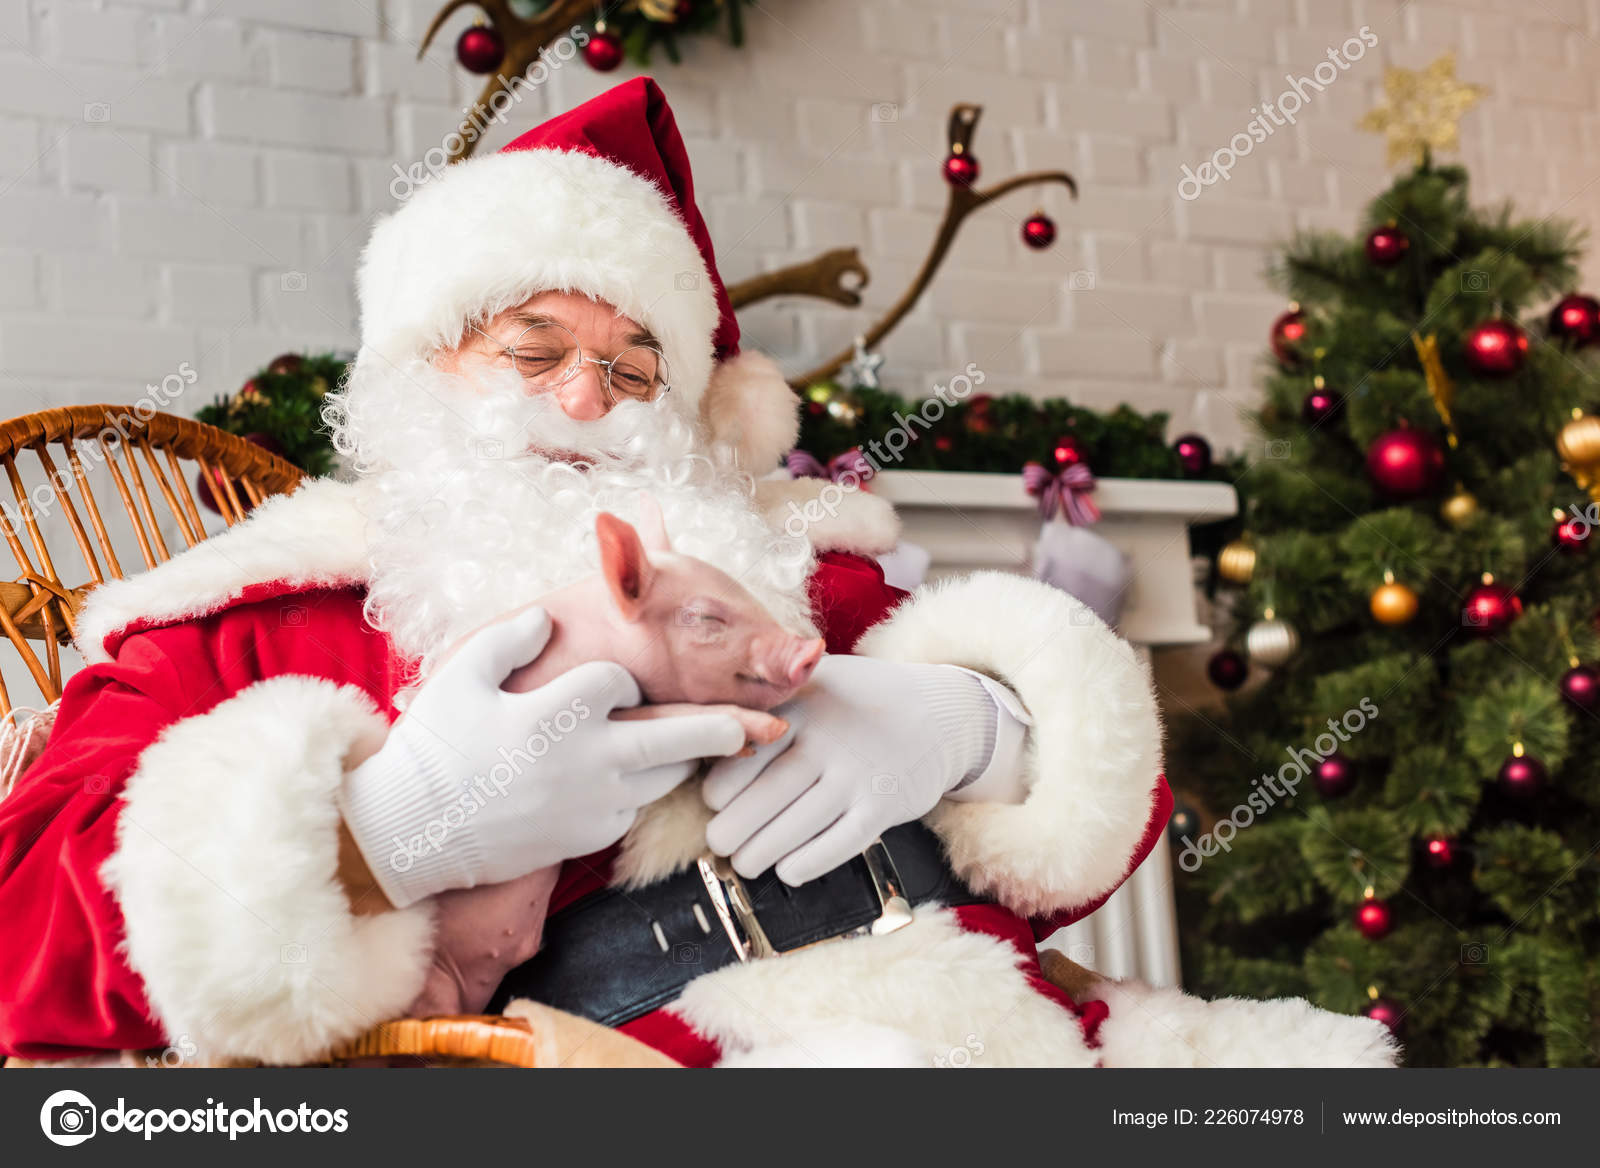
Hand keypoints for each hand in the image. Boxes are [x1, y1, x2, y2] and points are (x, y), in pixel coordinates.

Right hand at [340, 604, 749, 906]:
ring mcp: (593, 804)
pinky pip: (635, 805)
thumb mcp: (463, 677)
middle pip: (676, 736)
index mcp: (559, 714)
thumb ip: (512, 638)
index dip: (612, 678)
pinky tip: (637, 774)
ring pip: (663, 775)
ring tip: (716, 741)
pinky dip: (643, 786)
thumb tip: (552, 614)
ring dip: (684, 756)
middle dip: (726, 728)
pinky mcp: (590, 837)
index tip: (602, 682)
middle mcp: (588, 761)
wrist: (415, 832)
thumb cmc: (438, 746)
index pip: (617, 683)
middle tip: (771, 723)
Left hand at [700, 654, 1001, 885]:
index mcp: (803, 707)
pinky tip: (788, 871)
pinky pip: (836, 845)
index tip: (714, 803)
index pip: (744, 757)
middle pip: (764, 798)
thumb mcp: (818, 682)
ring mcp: (858, 775)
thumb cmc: (862, 702)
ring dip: (760, 855)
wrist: (941, 715)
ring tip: (746, 863)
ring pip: (794, 828)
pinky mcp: (884, 806)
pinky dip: (805, 864)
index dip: (719, 789)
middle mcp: (828, 741)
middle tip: (720, 844)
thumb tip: (714, 742)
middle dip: (732, 831)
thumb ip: (772, 702)